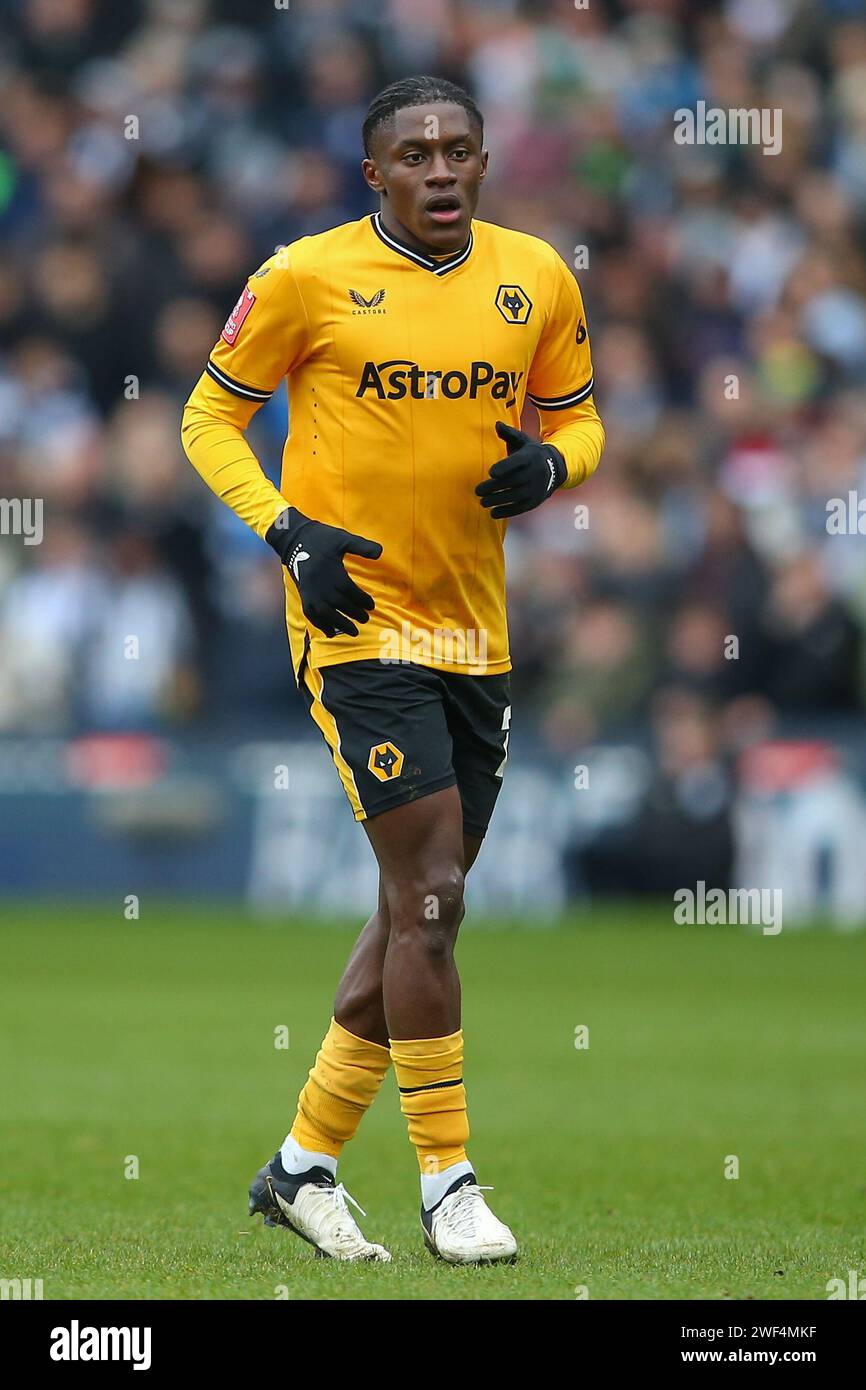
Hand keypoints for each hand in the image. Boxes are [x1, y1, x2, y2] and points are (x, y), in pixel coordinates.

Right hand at [266, 507, 381, 636]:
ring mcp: (310, 592)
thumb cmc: (322, 538)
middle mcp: (321, 585)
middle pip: (340, 604)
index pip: (351, 592)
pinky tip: (331, 632)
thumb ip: (361, 546)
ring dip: (340, 624)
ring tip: (353, 632)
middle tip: (365, 619)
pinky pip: (311, 614)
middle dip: (354, 613)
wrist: (295, 539)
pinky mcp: (303, 595)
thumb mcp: (343, 538)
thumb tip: (380, 552)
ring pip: (326, 614)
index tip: (372, 606)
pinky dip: (321, 625)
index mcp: (332, 572)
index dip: (363, 600)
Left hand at [476, 421, 566, 517]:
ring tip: (482, 502)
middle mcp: (535, 473)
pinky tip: (493, 513)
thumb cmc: (531, 453)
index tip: (491, 472)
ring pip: (515, 496)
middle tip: (478, 491)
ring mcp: (536, 489)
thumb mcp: (523, 441)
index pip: (517, 462)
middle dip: (494, 487)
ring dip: (497, 501)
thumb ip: (509, 434)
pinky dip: (506, 511)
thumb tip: (497, 424)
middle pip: (513, 481)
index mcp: (530, 457)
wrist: (555, 468)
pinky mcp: (535, 501)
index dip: (505, 467)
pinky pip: (520, 508)